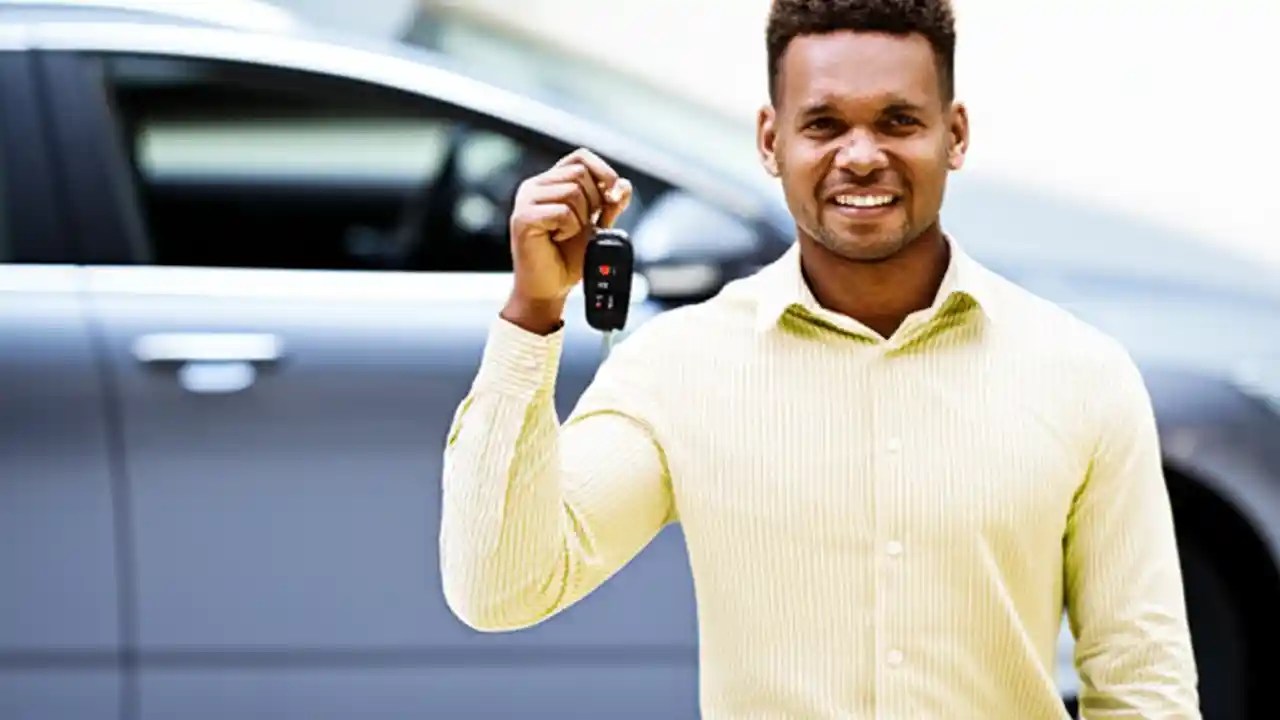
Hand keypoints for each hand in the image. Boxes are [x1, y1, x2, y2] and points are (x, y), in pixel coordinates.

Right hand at [503, 148, 632, 332]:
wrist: (548, 289)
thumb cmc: (566, 259)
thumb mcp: (597, 227)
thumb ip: (610, 205)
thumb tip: (623, 185)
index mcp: (551, 183)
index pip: (581, 156)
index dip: (603, 171)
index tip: (613, 195)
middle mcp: (535, 186)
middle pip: (580, 172)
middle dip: (593, 202)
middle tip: (582, 226)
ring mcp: (526, 200)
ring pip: (573, 191)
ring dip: (580, 218)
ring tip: (567, 234)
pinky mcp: (523, 217)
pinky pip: (562, 211)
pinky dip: (569, 228)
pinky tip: (557, 239)